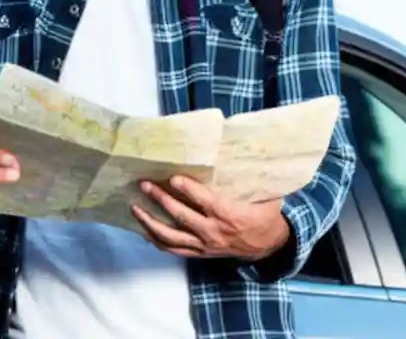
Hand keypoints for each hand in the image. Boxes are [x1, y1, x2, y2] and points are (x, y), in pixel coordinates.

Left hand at [132, 176, 288, 260]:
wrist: (269, 245)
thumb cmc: (265, 215)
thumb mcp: (264, 194)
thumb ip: (248, 179)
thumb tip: (240, 153)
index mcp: (228, 214)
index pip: (203, 201)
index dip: (186, 189)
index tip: (172, 178)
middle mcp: (212, 231)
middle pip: (180, 215)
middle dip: (160, 199)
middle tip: (144, 185)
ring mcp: (204, 244)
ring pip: (170, 236)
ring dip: (150, 222)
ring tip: (135, 208)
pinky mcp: (200, 253)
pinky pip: (174, 249)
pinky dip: (157, 240)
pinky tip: (145, 230)